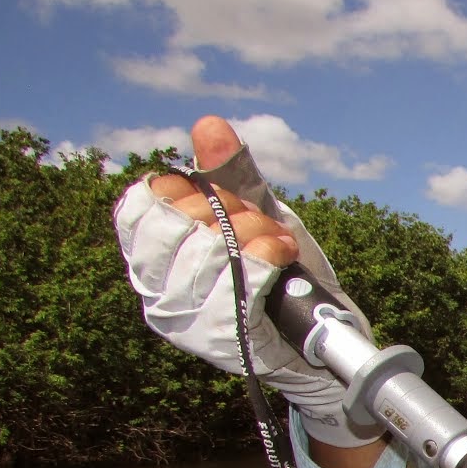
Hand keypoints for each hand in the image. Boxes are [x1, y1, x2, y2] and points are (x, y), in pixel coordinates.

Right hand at [114, 115, 380, 446]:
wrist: (326, 335)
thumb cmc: (286, 277)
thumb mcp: (258, 215)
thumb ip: (231, 174)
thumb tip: (209, 125)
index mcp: (153, 260)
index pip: (140, 206)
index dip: (187, 190)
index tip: (227, 200)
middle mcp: (157, 293)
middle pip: (172, 224)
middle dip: (226, 210)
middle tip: (260, 224)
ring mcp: (186, 322)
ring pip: (205, 252)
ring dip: (253, 235)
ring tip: (278, 244)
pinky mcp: (221, 342)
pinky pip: (235, 285)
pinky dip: (265, 258)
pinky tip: (282, 255)